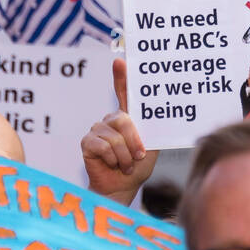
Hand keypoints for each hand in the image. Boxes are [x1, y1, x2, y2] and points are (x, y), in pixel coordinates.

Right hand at [80, 58, 157, 204]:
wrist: (122, 187)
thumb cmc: (138, 166)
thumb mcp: (151, 146)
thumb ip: (151, 129)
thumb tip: (163, 113)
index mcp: (128, 117)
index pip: (124, 93)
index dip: (122, 77)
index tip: (121, 61)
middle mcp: (111, 120)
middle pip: (124, 119)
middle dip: (134, 142)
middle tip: (138, 156)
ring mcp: (98, 129)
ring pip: (115, 137)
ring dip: (124, 156)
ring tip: (125, 164)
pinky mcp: (87, 142)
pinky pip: (103, 146)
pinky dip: (112, 159)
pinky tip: (112, 164)